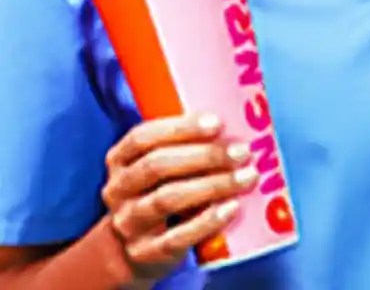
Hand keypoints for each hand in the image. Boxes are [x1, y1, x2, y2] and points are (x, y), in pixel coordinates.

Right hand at [102, 114, 258, 283]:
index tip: (217, 123)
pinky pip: (176, 237)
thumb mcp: (166, 167)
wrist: (140, 249)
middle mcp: (117, 189)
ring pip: (167, 199)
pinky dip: (207, 221)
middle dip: (204, 156)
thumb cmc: (164, 191)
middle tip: (241, 152)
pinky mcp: (144, 252)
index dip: (180, 128)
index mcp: (120, 160)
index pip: (143, 137)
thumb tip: (235, 132)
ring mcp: (128, 223)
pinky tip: (233, 208)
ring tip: (246, 177)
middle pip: (156, 166)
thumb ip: (189, 147)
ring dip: (212, 185)